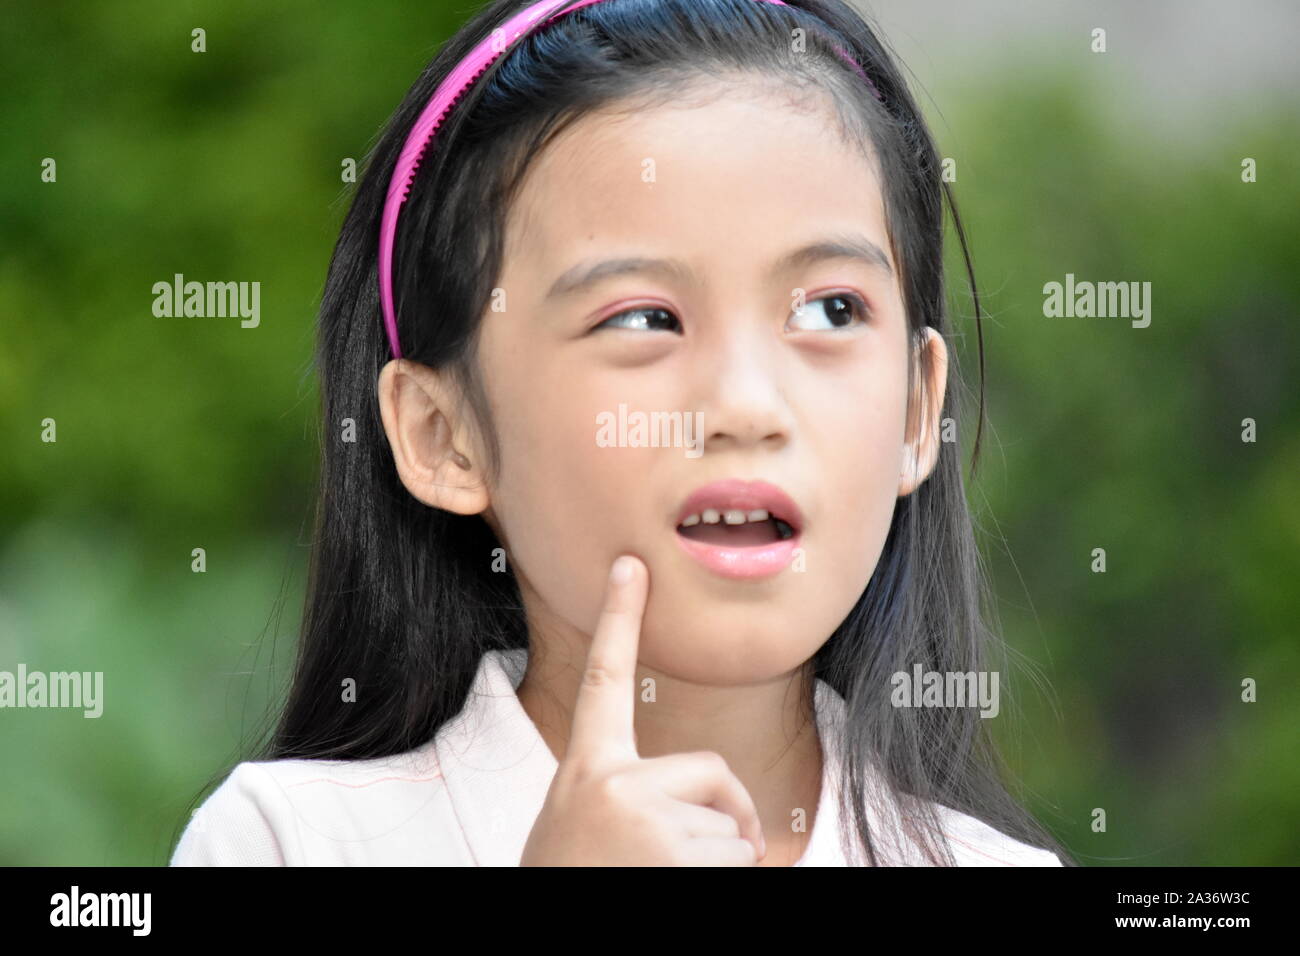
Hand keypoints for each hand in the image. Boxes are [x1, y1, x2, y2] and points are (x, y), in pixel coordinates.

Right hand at [520, 555, 766, 865]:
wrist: (551, 930)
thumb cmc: (578, 878)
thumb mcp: (585, 829)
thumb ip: (632, 799)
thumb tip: (727, 816)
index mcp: (586, 772)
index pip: (604, 680)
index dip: (619, 618)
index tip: (631, 564)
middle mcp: (613, 783)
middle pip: (711, 771)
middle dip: (723, 817)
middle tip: (682, 864)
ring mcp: (649, 819)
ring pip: (732, 829)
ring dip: (717, 865)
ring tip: (658, 881)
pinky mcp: (681, 854)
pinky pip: (742, 861)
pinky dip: (730, 883)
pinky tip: (676, 890)